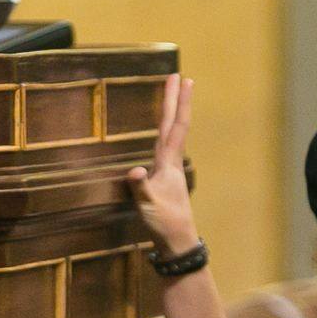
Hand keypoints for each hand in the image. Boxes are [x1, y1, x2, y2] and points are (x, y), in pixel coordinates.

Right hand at [129, 74, 198, 255]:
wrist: (179, 242)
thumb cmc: (164, 223)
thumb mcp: (149, 206)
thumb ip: (141, 188)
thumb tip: (134, 170)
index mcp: (168, 163)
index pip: (175, 127)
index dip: (178, 103)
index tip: (182, 79)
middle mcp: (171, 161)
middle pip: (174, 124)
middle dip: (175, 100)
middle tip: (177, 76)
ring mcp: (169, 169)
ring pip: (171, 134)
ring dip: (172, 114)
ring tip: (172, 97)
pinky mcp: (164, 178)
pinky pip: (164, 147)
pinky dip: (164, 133)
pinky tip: (162, 133)